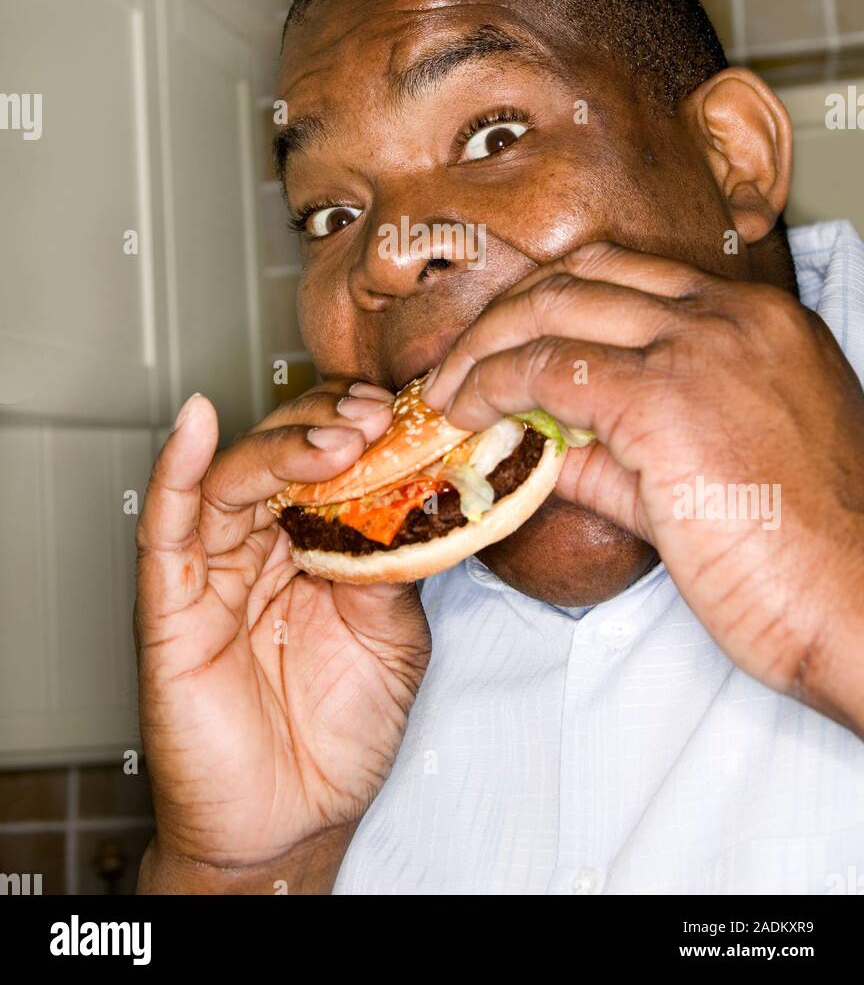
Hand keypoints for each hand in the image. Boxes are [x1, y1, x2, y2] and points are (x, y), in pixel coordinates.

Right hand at [135, 378, 430, 885]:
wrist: (293, 822)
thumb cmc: (338, 734)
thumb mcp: (393, 635)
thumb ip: (394, 563)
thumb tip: (422, 489)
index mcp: (311, 544)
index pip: (326, 460)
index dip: (358, 426)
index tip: (401, 411)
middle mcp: (259, 547)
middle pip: (279, 455)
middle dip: (325, 427)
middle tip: (371, 421)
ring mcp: (213, 572)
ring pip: (233, 481)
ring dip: (280, 447)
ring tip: (332, 439)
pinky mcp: (172, 607)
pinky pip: (166, 531)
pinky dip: (176, 471)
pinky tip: (196, 426)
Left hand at [422, 242, 863, 732]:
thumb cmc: (811, 558)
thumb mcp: (726, 472)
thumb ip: (629, 446)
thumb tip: (546, 439)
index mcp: (756, 322)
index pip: (626, 275)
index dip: (550, 306)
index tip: (505, 348)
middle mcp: (730, 316)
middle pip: (581, 274)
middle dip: (504, 315)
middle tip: (458, 366)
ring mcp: (699, 349)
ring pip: (554, 308)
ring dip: (484, 346)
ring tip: (447, 391)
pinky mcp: (664, 401)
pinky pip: (547, 371)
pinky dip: (492, 386)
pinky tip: (467, 414)